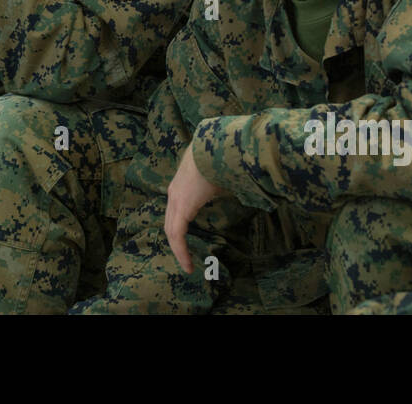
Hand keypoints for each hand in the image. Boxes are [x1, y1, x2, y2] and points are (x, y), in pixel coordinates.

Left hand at [164, 145, 223, 273]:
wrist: (215, 146)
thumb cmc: (221, 158)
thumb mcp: (220, 177)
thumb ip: (223, 189)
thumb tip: (240, 193)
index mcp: (182, 185)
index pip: (176, 211)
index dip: (180, 227)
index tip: (186, 240)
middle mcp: (174, 193)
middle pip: (170, 222)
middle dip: (176, 241)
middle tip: (185, 258)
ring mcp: (175, 199)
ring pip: (172, 230)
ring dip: (179, 249)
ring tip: (187, 266)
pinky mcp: (180, 207)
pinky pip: (177, 234)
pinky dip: (181, 250)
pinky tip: (187, 264)